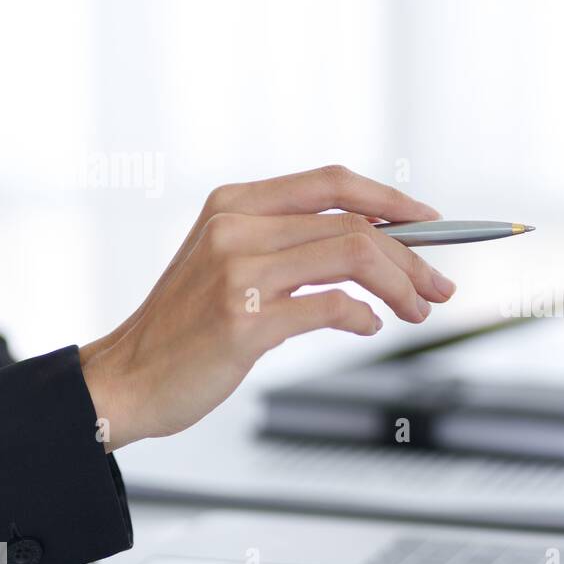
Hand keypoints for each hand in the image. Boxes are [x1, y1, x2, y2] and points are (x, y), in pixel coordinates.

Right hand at [80, 165, 454, 450]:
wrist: (124, 381)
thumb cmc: (185, 329)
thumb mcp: (226, 263)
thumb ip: (287, 244)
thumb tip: (376, 247)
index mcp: (233, 203)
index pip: (333, 183)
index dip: (391, 198)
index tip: (430, 223)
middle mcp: (235, 228)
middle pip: (356, 224)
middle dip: (413, 257)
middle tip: (440, 288)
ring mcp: (237, 272)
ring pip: (354, 256)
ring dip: (401, 285)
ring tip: (418, 311)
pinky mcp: (244, 321)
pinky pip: (331, 307)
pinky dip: (363, 317)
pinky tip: (369, 327)